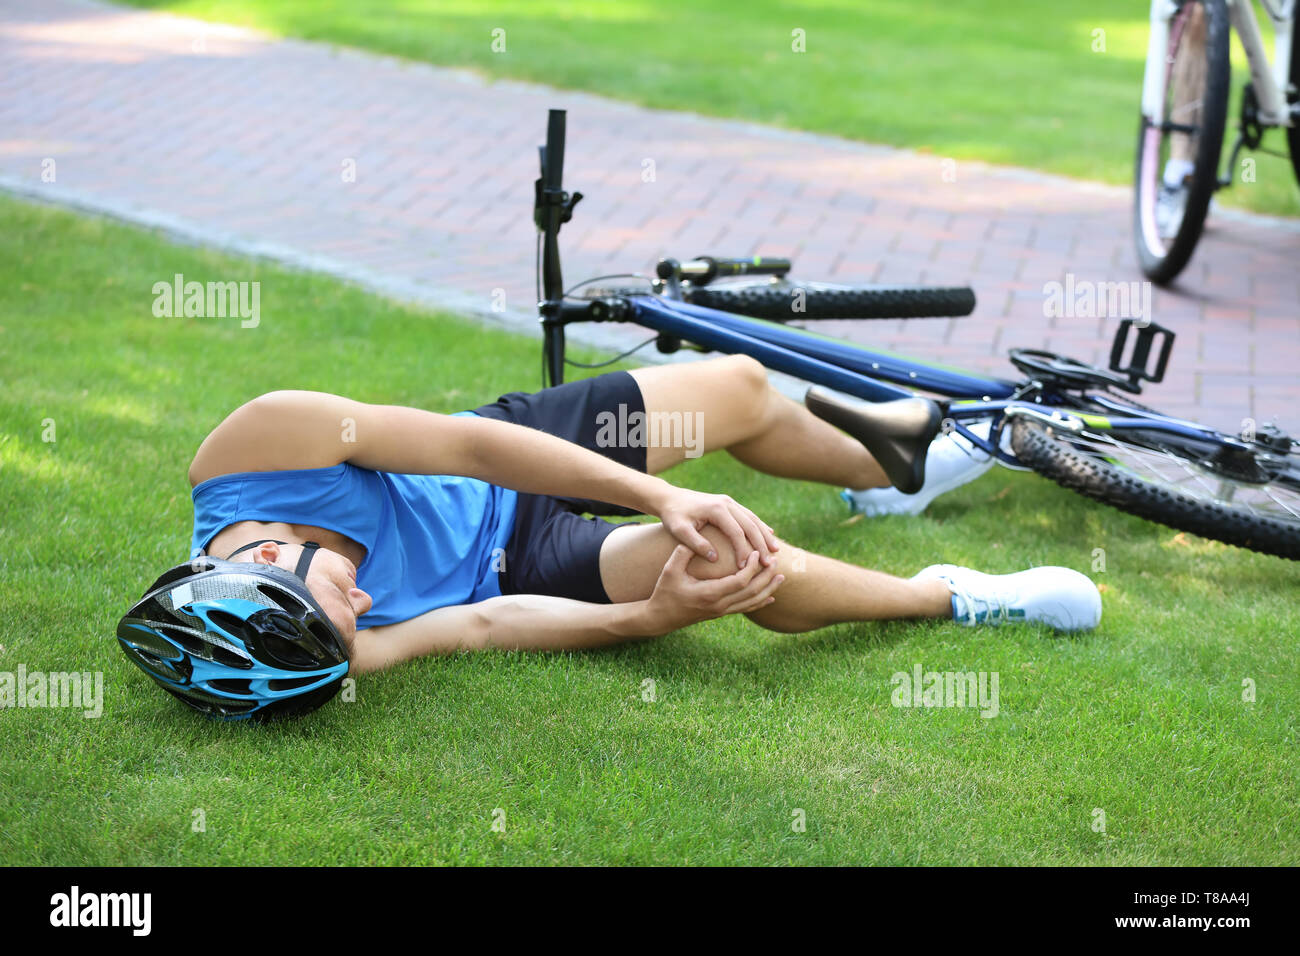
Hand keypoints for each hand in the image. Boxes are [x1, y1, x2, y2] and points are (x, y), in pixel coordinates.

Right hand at [645, 545, 784, 632]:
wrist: (661, 617)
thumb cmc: (665, 592)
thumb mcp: (669, 571)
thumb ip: (682, 553)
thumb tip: (695, 538)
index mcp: (709, 594)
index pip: (740, 582)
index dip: (752, 567)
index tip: (756, 552)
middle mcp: (719, 605)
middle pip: (752, 592)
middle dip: (766, 576)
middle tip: (775, 560)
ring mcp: (721, 611)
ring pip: (752, 602)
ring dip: (768, 589)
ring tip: (780, 576)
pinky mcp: (721, 613)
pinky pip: (745, 609)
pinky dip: (760, 602)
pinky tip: (770, 596)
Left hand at [654, 486, 778, 567]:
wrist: (669, 497)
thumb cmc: (672, 515)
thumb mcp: (679, 530)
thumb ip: (696, 543)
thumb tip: (714, 558)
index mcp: (716, 509)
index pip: (736, 532)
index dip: (742, 551)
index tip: (745, 568)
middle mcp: (726, 503)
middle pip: (750, 525)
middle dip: (761, 545)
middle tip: (770, 563)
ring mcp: (729, 502)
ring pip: (752, 519)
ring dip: (764, 535)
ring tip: (775, 551)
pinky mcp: (728, 504)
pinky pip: (748, 516)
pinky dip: (759, 526)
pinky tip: (769, 535)